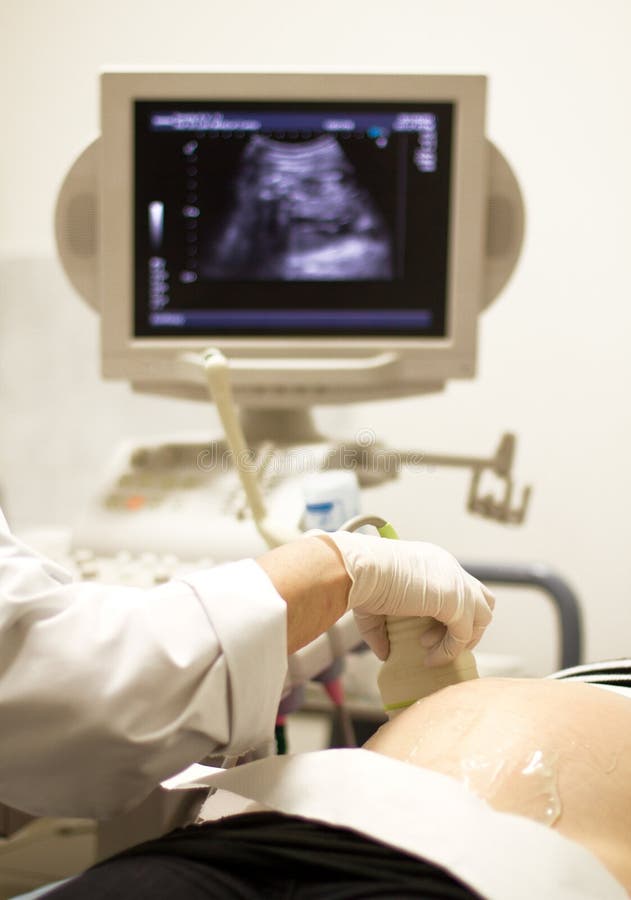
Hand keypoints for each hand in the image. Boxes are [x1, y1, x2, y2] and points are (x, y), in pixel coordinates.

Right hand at [317, 531, 494, 663]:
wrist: (362, 569)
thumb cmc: (362, 581)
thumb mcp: (374, 606)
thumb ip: (381, 630)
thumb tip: (384, 653)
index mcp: (434, 562)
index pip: (460, 588)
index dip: (450, 615)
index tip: (427, 634)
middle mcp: (450, 569)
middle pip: (481, 599)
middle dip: (467, 626)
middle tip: (440, 643)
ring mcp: (456, 583)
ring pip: (483, 615)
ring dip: (462, 639)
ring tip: (434, 652)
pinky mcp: (456, 600)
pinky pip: (463, 634)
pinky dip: (450, 651)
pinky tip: (429, 658)